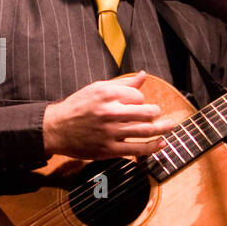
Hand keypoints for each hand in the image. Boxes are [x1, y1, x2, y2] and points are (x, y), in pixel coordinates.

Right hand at [42, 71, 176, 158]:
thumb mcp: (96, 88)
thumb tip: (143, 76)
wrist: (56, 129)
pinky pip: (137, 149)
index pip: (138, 96)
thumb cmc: (77, 107)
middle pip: (147, 111)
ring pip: (146, 130)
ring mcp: (110, 132)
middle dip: (156, 113)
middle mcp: (110, 112)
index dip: (141, 100)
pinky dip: (152, 147)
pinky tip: (160, 144)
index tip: (136, 104)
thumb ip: (122, 84)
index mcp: (107, 94)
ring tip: (170, 126)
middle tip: (159, 115)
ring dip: (162, 129)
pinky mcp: (109, 150)